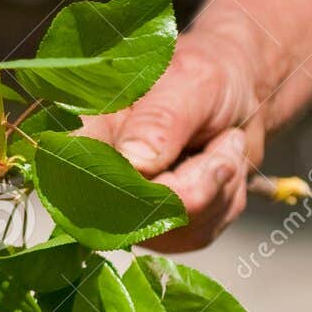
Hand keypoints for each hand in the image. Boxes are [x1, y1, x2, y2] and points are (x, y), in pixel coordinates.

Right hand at [81, 29, 266, 252]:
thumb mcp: (190, 83)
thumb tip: (133, 164)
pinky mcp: (156, 230)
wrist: (240, 94)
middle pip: (134, 213)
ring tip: (223, 148)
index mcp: (86, 130)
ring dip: (217, 190)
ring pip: (172, 228)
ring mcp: (124, 210)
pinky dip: (223, 205)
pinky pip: (193, 235)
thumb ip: (160, 120)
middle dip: (196, 183)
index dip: (118, 184)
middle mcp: (96, 177)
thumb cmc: (207, 76)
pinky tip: (221, 171)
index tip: (167, 161)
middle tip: (224, 141)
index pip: (71, 174)